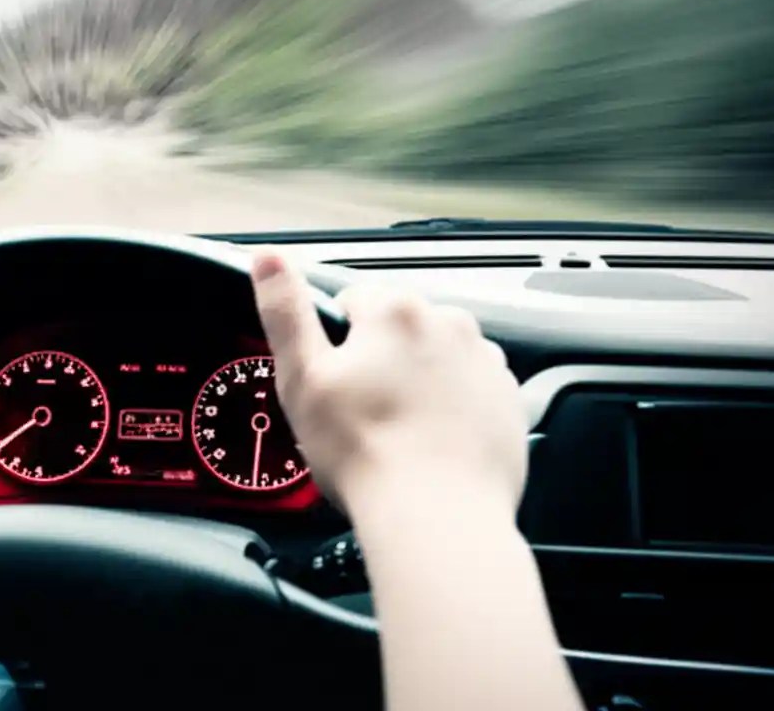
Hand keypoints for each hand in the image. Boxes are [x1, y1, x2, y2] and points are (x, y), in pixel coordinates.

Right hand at [250, 250, 524, 522]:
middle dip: (378, 361)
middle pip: (398, 330)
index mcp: (396, 310)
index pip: (353, 303)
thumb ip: (284, 310)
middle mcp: (449, 324)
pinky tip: (429, 442)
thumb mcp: (302, 378)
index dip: (334, 344)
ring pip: (435, 359)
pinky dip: (451, 409)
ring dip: (417, 382)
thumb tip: (266, 256)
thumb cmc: (366, 454)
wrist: (437, 517)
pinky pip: (470, 392)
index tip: (332, 383)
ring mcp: (485, 363)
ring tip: (397, 433)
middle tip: (360, 413)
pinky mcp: (507, 401)